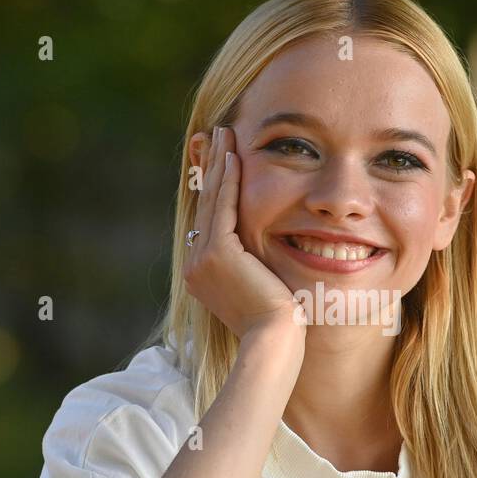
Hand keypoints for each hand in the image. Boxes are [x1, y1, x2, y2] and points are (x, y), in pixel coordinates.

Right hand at [184, 125, 303, 340]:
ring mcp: (202, 258)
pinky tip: (236, 155)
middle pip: (207, 203)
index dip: (217, 186)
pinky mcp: (217, 253)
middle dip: (213, 166)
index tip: (225, 158)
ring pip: (212, 199)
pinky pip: (224, 206)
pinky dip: (229, 178)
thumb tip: (269, 256)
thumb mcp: (266, 292)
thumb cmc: (280, 328)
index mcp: (204, 273)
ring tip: (225, 133)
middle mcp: (196, 264)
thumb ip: (260, 269)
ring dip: (218, 163)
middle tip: (219, 134)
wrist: (273, 344)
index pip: (212, 219)